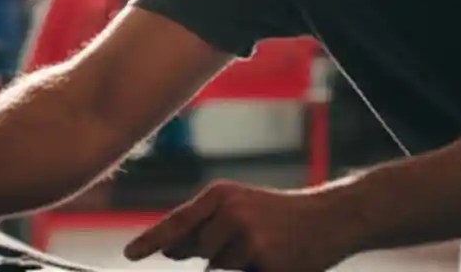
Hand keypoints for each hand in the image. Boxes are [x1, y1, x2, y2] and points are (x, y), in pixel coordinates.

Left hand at [123, 182, 353, 270]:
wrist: (331, 217)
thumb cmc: (282, 218)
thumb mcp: (240, 210)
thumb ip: (205, 228)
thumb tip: (169, 249)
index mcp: (220, 195)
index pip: (177, 222)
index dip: (151, 240)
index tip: (130, 254)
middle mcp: (228, 210)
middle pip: (197, 252)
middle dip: (212, 256)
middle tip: (250, 241)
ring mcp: (245, 234)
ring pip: (216, 268)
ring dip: (236, 266)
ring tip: (264, 249)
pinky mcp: (262, 256)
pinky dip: (253, 270)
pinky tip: (275, 259)